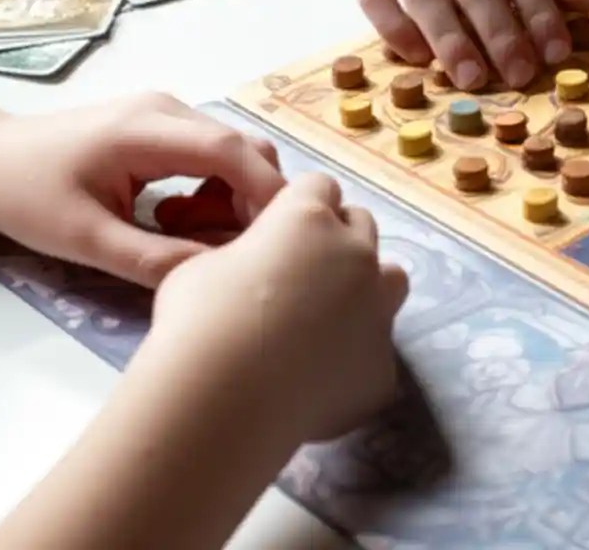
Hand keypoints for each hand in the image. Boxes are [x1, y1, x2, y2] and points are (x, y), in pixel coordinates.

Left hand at [0, 94, 284, 287]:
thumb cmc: (29, 196)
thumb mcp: (85, 241)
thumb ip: (154, 260)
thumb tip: (218, 275)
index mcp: (146, 130)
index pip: (231, 151)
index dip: (265, 193)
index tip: (280, 238)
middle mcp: (168, 110)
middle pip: (247, 147)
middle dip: (256, 199)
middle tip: (229, 245)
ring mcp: (169, 112)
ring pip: (238, 151)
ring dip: (235, 195)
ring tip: (193, 231)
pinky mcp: (166, 124)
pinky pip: (217, 153)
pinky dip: (218, 187)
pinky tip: (181, 214)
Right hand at [152, 173, 408, 441]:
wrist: (220, 401)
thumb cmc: (197, 322)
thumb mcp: (201, 267)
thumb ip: (243, 253)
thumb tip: (252, 266)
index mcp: (308, 218)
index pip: (318, 187)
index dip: (297, 206)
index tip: (279, 230)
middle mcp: (355, 254)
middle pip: (360, 226)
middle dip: (336, 240)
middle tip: (298, 273)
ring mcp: (378, 308)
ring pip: (391, 278)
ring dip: (366, 286)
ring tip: (326, 316)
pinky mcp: (383, 364)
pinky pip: (376, 347)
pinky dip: (354, 354)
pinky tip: (318, 377)